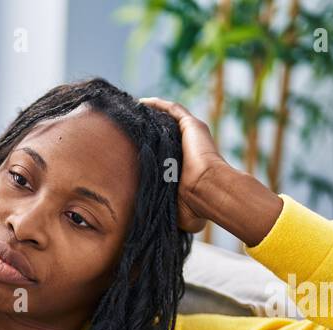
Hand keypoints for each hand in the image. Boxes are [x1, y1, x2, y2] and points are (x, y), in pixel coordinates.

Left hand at [137, 96, 232, 233]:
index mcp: (183, 166)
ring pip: (167, 119)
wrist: (207, 190)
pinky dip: (157, 105)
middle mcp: (187, 148)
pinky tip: (140, 103)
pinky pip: (172, 109)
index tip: (127, 151)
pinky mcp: (191, 125)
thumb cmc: (195, 206)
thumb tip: (153, 224)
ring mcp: (190, 135)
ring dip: (151, 115)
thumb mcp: (179, 213)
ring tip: (130, 112)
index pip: (162, 154)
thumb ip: (168, 211)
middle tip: (125, 129)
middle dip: (146, 131)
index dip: (147, 152)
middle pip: (163, 134)